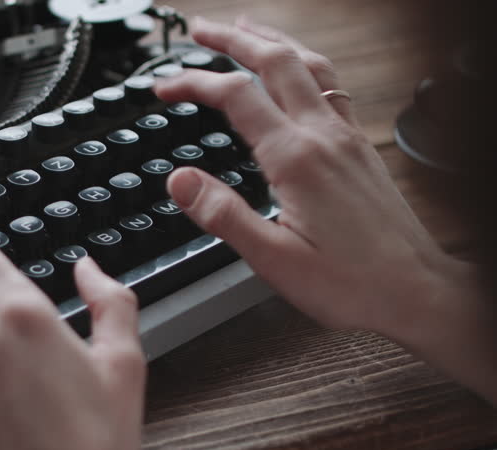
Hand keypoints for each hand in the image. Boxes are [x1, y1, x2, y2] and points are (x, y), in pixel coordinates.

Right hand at [156, 18, 496, 401]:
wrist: (417, 291)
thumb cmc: (350, 282)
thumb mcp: (274, 259)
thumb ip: (223, 215)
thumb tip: (178, 180)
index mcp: (297, 159)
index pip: (236, 97)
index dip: (193, 83)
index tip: (163, 88)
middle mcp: (324, 136)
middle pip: (275, 62)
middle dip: (231, 39)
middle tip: (199, 29)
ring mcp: (347, 136)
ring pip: (309, 65)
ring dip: (272, 40)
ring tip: (245, 28)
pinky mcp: (360, 147)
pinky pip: (332, 85)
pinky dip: (306, 62)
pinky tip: (299, 69)